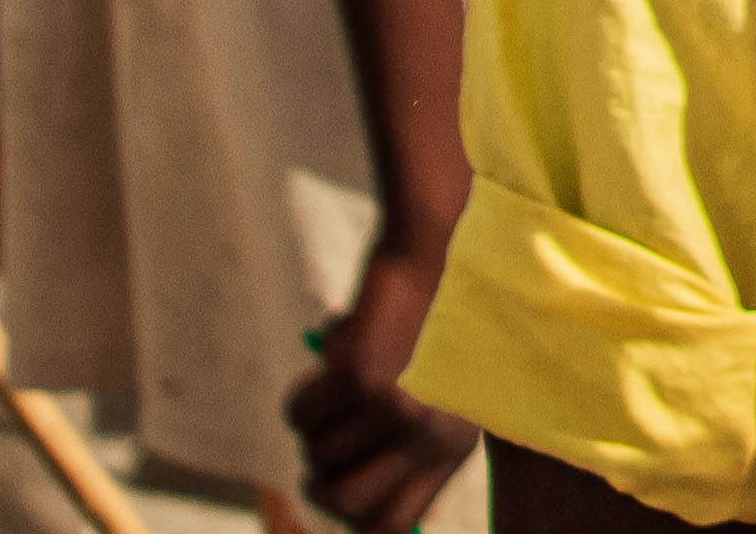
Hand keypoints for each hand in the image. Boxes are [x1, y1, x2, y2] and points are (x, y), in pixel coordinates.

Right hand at [284, 233, 480, 531]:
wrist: (440, 249)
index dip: (353, 522)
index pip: (393, 528)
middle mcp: (428, 436)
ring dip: (314, 427)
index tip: (338, 494)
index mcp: (454, 446)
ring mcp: (395, 409)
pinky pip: (300, 414)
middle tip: (322, 448)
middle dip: (319, 481)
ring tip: (338, 387)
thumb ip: (405, 446)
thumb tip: (338, 501)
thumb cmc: (434, 320)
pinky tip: (327, 366)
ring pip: (316, 454)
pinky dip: (302, 395)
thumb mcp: (437, 391)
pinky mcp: (361, 377)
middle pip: (345, 505)